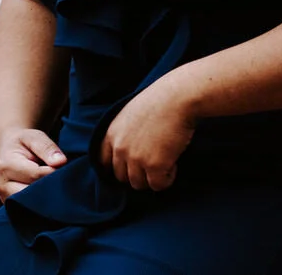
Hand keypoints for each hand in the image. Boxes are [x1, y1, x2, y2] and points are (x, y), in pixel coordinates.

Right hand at [0, 127, 67, 200]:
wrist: (9, 150)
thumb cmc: (24, 143)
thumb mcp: (35, 137)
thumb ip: (47, 148)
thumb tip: (61, 162)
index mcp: (6, 165)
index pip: (35, 175)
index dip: (53, 172)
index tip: (64, 167)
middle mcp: (2, 185)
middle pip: (31, 194)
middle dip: (49, 188)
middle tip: (61, 179)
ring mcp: (5, 198)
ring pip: (31, 206)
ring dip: (45, 198)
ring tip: (54, 186)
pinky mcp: (11, 207)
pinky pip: (28, 210)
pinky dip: (40, 205)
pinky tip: (48, 195)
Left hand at [99, 76, 196, 191]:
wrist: (178, 97)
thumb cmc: (161, 99)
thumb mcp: (131, 113)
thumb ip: (125, 132)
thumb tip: (130, 150)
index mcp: (112, 133)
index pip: (103, 162)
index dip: (118, 167)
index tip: (131, 167)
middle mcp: (120, 148)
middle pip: (121, 176)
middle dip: (137, 173)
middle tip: (153, 164)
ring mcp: (136, 158)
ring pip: (139, 184)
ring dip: (152, 178)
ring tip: (166, 162)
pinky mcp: (154, 166)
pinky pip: (158, 185)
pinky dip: (167, 179)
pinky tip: (174, 164)